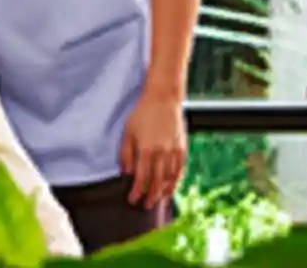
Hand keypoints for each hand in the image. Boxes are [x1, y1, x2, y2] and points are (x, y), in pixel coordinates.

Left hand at [119, 89, 185, 208]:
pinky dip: (176, 182)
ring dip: (164, 192)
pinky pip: (180, 170)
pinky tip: (171, 188)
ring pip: (170, 179)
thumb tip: (124, 173)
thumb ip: (125, 154)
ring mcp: (174, 151)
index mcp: (145, 150)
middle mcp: (161, 153)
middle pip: (157, 182)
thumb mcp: (127, 132)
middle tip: (145, 206)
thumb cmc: (142, 114)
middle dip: (150, 196)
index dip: (136, 191)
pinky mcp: (182, 148)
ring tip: (158, 201)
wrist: (163, 99)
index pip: (141, 178)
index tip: (132, 200)